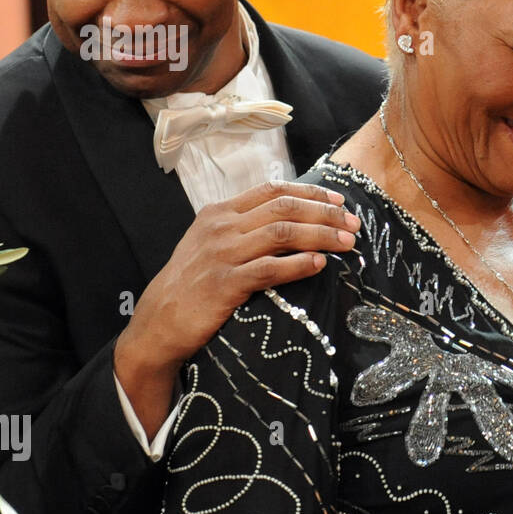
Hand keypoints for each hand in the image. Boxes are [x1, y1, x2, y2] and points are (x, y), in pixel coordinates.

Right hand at [114, 181, 360, 436]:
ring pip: (283, 233)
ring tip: (348, 242)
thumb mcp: (212, 245)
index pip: (273, 191)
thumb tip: (292, 221)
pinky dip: (299, 264)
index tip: (340, 200)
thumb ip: (244, 228)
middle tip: (354, 223)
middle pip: (285, 208)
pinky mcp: (225, 283)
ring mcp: (222, 254)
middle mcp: (221, 227)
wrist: (159, 322)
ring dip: (321, 235)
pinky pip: (271, 268)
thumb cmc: (193, 284)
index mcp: (220, 213)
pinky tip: (320, 264)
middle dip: (326, 213)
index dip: (311, 193)